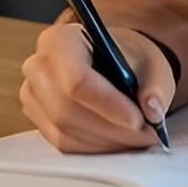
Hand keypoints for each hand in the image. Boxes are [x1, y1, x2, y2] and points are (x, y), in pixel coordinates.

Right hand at [20, 23, 176, 152]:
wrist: (113, 62)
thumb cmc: (126, 58)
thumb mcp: (149, 62)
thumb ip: (154, 85)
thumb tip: (153, 109)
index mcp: (60, 40)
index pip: (77, 79)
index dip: (108, 104)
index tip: (138, 120)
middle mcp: (38, 66)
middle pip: (67, 110)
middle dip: (110, 128)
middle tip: (146, 134)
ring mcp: (33, 96)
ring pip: (66, 131)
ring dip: (106, 141)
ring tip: (139, 138)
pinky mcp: (38, 120)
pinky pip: (64, 143)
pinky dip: (95, 146)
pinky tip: (119, 140)